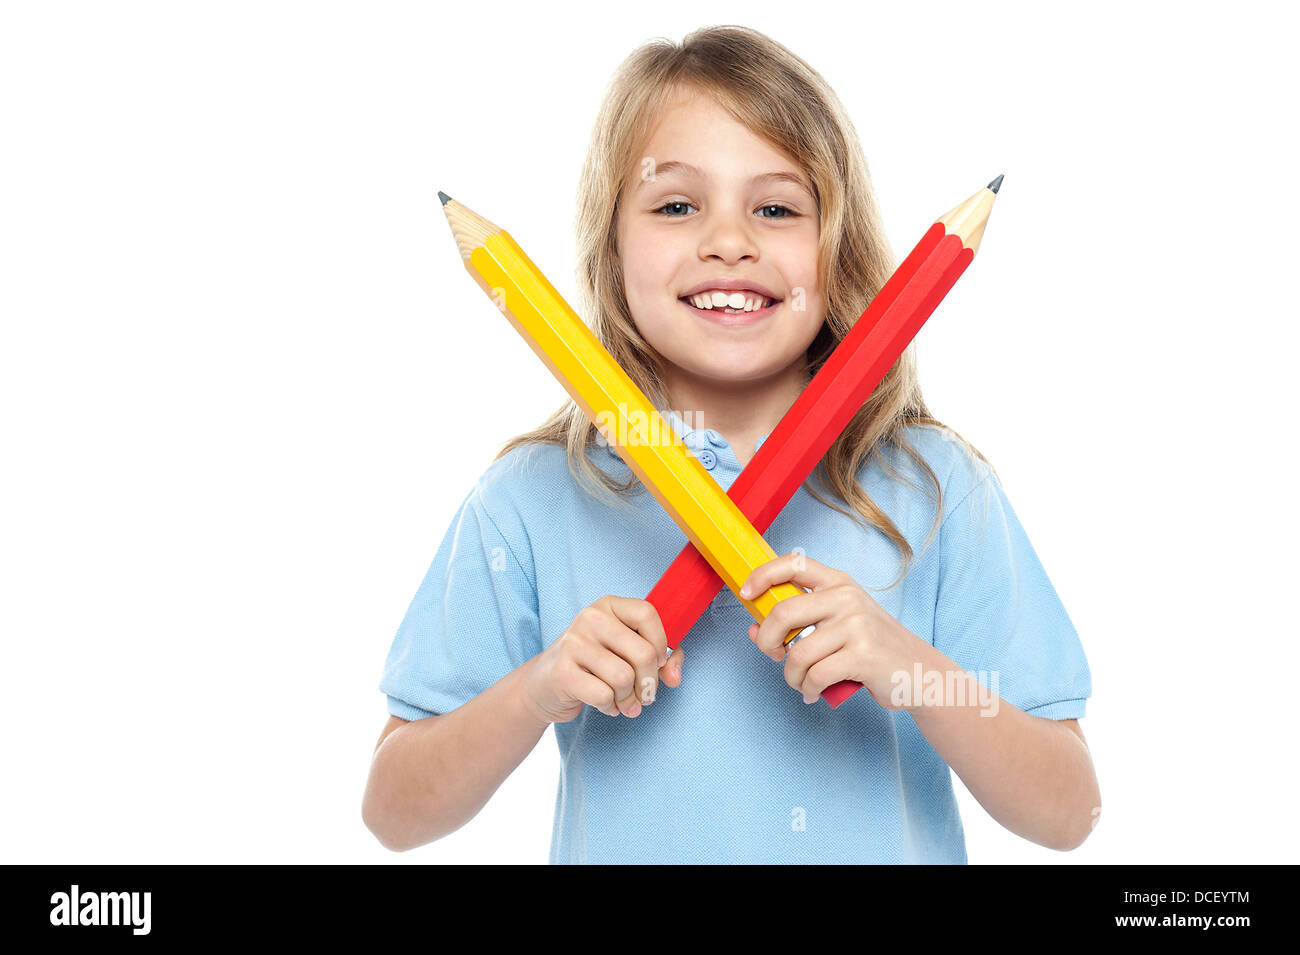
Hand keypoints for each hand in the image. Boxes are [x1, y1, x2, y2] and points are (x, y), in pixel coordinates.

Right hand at [522, 595, 683, 723]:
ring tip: (624, 702)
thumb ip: (660, 659)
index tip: (658, 663)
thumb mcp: (626, 652)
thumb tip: (675, 677)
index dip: (661, 643)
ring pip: (624, 678)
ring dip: (629, 699)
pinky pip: (603, 695)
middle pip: (643, 653)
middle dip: (649, 683)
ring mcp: (573, 643)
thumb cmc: (594, 666)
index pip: (647, 613)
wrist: (544, 685)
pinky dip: (610, 707)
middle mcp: (590, 618)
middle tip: (645, 695)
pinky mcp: (562, 672)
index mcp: (608, 606)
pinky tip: (606, 704)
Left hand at [740, 552, 927, 707]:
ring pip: (798, 653)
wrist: (919, 672)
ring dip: (792, 676)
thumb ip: (801, 622)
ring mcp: (856, 624)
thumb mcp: (839, 623)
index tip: (747, 593)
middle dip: (768, 641)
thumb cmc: (872, 647)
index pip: (794, 563)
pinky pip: (815, 675)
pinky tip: (814, 692)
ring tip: (802, 683)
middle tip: (774, 655)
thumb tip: (756, 630)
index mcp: (839, 583)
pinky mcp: (863, 654)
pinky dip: (808, 689)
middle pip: (784, 612)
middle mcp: (847, 597)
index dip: (763, 575)